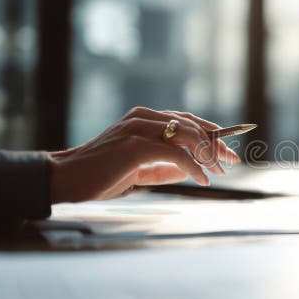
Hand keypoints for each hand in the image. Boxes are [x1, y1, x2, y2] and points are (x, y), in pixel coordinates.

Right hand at [48, 107, 240, 203]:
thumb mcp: (139, 170)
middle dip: (217, 144)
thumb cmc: (99, 176)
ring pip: (189, 136)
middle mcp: (144, 118)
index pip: (187, 121)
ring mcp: (140, 129)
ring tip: (218, 172)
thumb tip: (191, 169)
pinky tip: (202, 180)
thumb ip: (164, 167)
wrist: (65, 179)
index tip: (229, 151)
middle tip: (232, 162)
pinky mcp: (136, 145)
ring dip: (209, 155)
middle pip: (193, 126)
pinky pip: (177, 154)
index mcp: (144, 118)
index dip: (212, 134)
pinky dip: (195, 167)